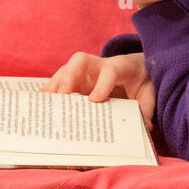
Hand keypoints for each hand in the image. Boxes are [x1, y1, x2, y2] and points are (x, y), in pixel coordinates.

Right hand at [37, 52, 156, 130]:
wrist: (135, 69)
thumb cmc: (140, 82)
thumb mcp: (149, 93)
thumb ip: (147, 108)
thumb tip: (145, 126)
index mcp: (120, 67)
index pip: (110, 71)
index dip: (102, 84)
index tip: (95, 100)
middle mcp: (98, 65)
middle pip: (80, 62)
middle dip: (69, 77)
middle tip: (62, 96)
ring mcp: (83, 71)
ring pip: (65, 70)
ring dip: (54, 86)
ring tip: (44, 104)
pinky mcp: (73, 79)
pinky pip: (58, 82)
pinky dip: (48, 92)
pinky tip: (39, 106)